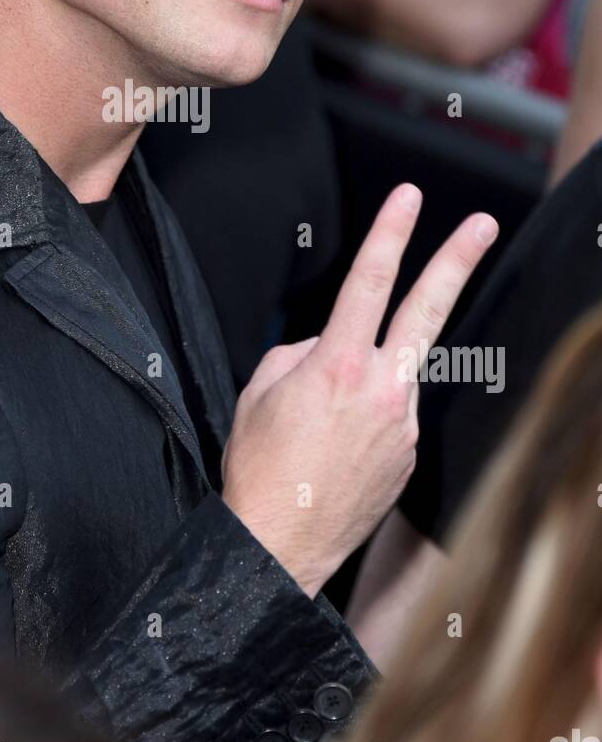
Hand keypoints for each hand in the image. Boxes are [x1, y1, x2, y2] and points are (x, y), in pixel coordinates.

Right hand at [220, 183, 497, 595]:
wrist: (276, 545)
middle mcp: (382, 391)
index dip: (389, 232)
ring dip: (369, 375)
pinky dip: (364, 418)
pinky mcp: (409, 456)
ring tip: (321, 425)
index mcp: (338, 366)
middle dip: (456, 260)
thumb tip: (330, 346)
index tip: (409, 196)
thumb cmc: (258, 466)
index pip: (369, 282)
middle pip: (427, 310)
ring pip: (397, 371)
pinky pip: (390, 415)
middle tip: (482, 223)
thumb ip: (302, 352)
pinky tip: (331, 452)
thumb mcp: (260, 390)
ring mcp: (403, 426)